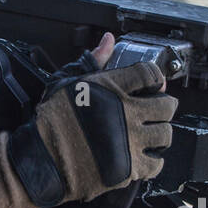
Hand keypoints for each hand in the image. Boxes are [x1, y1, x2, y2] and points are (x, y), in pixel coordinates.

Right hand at [0, 36, 176, 207]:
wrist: (41, 158)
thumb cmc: (52, 120)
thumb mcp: (69, 81)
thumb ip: (94, 60)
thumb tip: (109, 39)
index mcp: (111, 87)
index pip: (150, 74)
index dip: (154, 78)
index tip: (152, 85)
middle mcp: (125, 112)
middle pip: (166, 105)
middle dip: (164, 106)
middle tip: (155, 111)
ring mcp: (129, 141)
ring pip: (165, 134)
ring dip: (160, 133)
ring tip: (149, 134)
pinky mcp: (129, 168)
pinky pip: (157, 163)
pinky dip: (153, 160)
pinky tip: (143, 155)